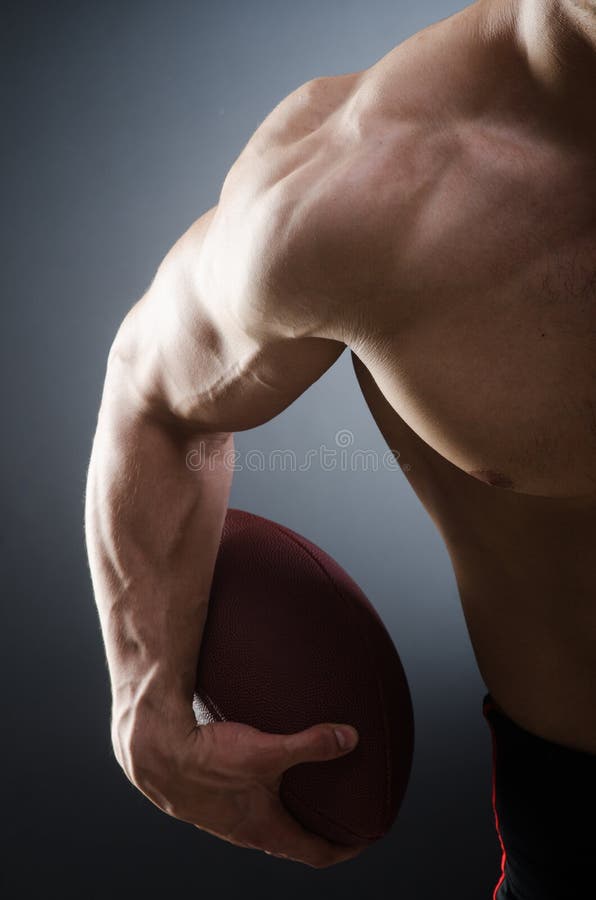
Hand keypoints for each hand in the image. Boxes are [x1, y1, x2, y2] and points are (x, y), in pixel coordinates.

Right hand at [113, 707, 365, 868]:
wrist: (154, 751)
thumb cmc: (207, 758)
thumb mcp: (267, 750)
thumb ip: (310, 745)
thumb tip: (350, 738)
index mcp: (264, 830)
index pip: (315, 853)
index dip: (344, 848)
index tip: (364, 838)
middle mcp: (244, 831)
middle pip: (291, 840)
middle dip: (317, 829)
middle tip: (340, 812)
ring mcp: (224, 817)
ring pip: (265, 821)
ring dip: (287, 811)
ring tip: (303, 788)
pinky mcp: (208, 797)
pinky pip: (245, 802)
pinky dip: (264, 793)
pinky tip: (261, 767)